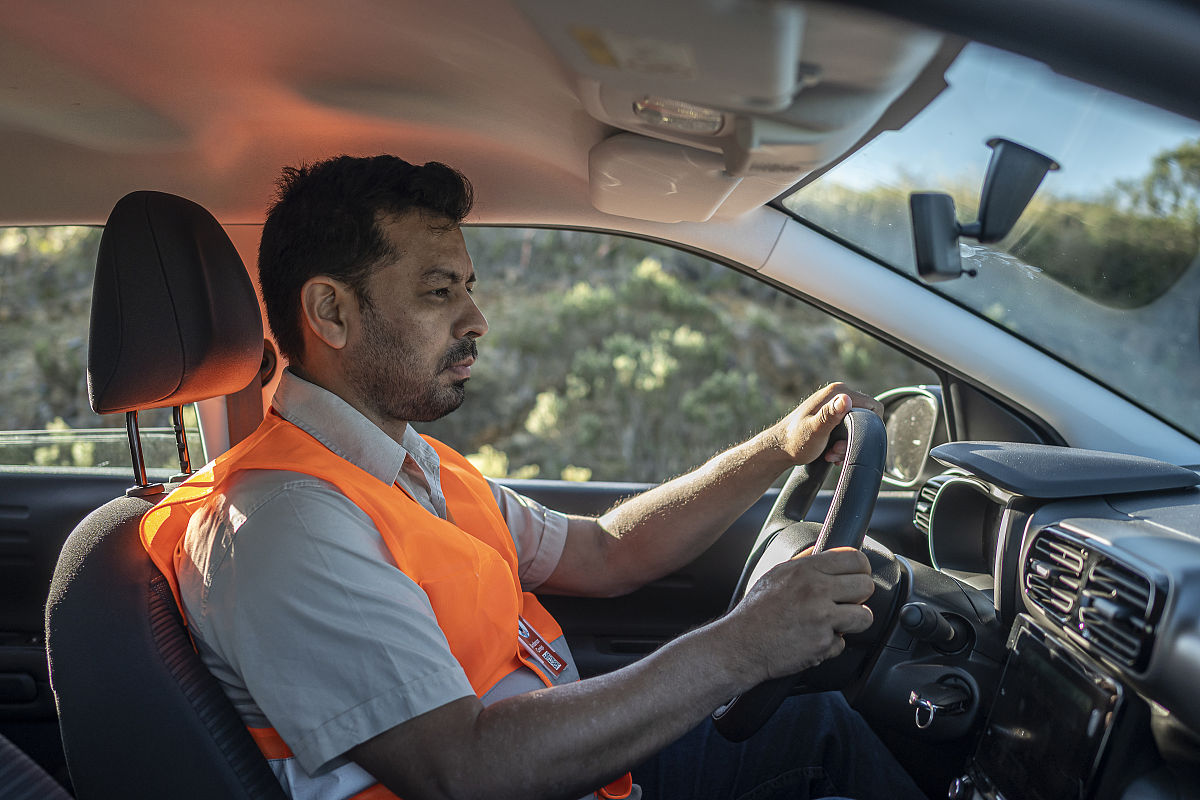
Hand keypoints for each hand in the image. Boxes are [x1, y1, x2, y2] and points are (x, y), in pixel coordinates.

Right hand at [723, 547, 874, 682]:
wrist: (740, 644)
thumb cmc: (755, 611)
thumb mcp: (776, 574)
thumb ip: (804, 562)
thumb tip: (825, 552)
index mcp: (805, 570)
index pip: (855, 558)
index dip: (862, 568)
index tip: (859, 575)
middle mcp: (816, 590)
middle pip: (866, 586)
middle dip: (860, 596)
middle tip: (847, 602)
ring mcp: (821, 618)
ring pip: (864, 617)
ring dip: (852, 622)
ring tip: (834, 623)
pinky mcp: (823, 644)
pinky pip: (843, 643)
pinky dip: (830, 644)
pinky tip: (813, 639)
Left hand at [770, 382, 882, 465]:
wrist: (779, 449)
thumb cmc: (795, 441)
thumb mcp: (815, 430)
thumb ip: (830, 415)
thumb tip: (845, 399)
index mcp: (837, 392)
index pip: (874, 406)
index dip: (870, 427)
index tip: (853, 441)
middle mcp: (838, 394)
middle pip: (866, 418)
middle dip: (855, 439)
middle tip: (836, 451)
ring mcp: (834, 404)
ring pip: (857, 427)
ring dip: (847, 444)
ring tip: (831, 454)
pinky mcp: (831, 415)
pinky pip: (848, 430)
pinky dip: (842, 444)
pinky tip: (830, 453)